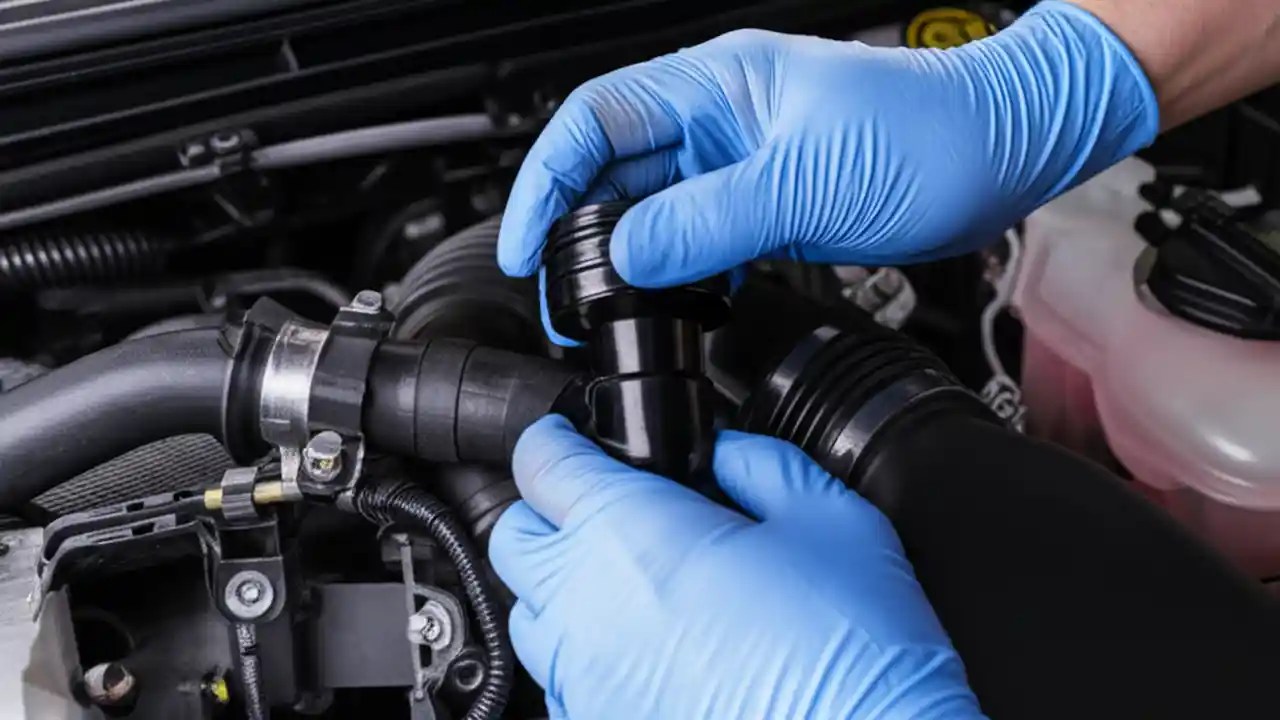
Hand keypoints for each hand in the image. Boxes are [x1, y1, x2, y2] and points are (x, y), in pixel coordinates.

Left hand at [488, 415, 983, 718]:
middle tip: (609, 511)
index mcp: (632, 530)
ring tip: (634, 590)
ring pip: (532, 614)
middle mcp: (587, 605)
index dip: (557, 438)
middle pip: (514, 535)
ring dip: (565, 589)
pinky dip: (590, 660)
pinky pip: (561, 684)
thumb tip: (726, 453)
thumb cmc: (855, 655)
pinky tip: (651, 659)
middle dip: (550, 512)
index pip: (540, 460)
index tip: (576, 438)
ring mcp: (584, 679)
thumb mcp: (832, 518)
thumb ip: (762, 464)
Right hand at [499, 1, 1156, 338]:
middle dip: (578, 235)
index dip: (547, 182)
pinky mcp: (768, 204)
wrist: (1006, 150)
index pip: (593, 121)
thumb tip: (627, 259)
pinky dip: (680, 276)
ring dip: (629, 264)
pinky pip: (700, 241)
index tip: (526, 245)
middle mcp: (717, 120)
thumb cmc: (932, 132)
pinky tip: (676, 307)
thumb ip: (707, 222)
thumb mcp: (805, 182)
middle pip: (614, 173)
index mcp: (713, 83)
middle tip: (562, 301)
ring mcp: (740, 163)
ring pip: (655, 214)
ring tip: (608, 316)